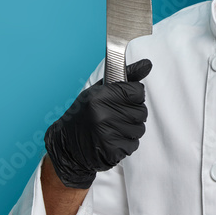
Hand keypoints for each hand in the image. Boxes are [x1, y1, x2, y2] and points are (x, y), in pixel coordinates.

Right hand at [44, 58, 150, 188]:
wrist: (67, 146)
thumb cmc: (84, 114)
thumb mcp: (99, 90)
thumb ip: (125, 76)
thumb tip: (148, 64)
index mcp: (99, 96)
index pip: (138, 91)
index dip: (133, 95)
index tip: (124, 98)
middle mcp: (103, 115)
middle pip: (142, 111)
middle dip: (133, 113)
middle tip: (117, 115)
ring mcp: (107, 134)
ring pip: (140, 128)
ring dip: (131, 129)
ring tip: (114, 128)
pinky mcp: (111, 150)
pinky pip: (134, 144)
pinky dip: (126, 143)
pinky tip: (112, 140)